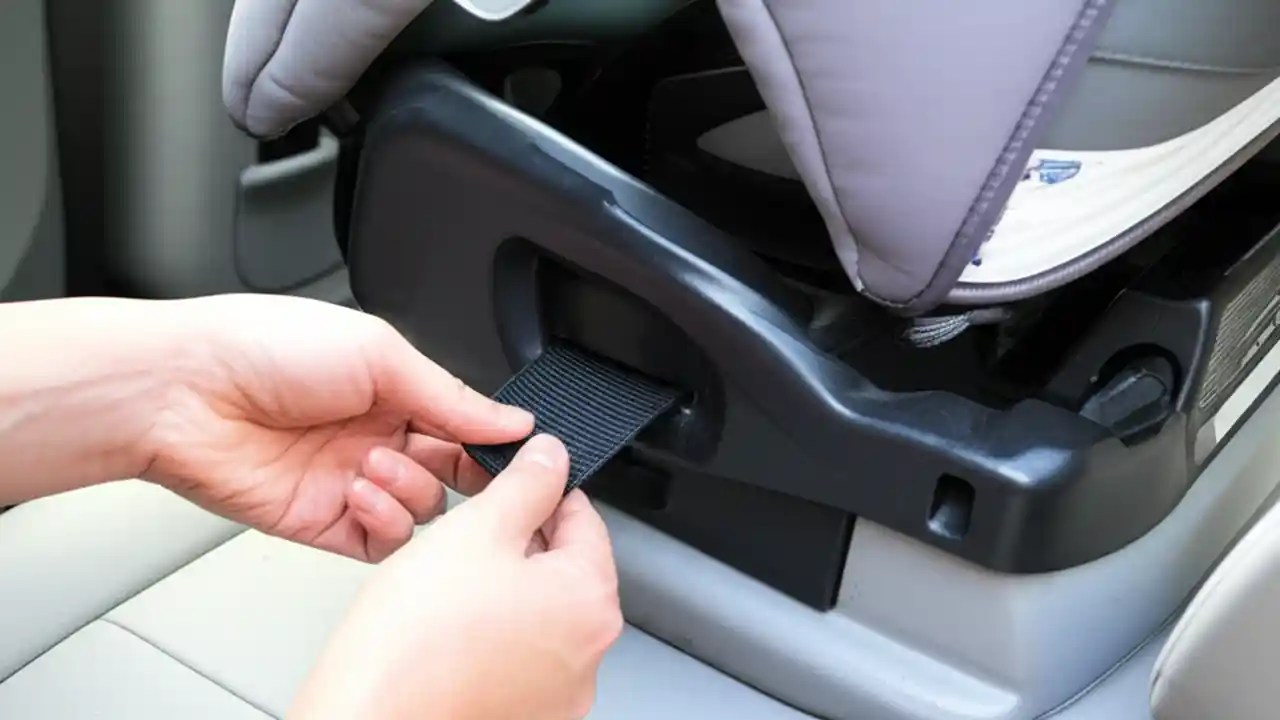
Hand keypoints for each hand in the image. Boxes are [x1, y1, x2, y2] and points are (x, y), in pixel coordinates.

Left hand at [142, 294, 533, 561]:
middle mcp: (377, 435)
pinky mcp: (324, 522)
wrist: (180, 391)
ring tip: (374, 461)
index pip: (465, 424)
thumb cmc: (263, 347)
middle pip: (452, 472)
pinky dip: (385, 523)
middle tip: (470, 467)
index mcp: (394, 388)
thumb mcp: (379, 351)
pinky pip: (381, 542)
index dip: (492, 440)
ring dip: (411, 489)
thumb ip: (452, 396)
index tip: (519, 449)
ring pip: (423, 510)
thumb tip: (512, 420)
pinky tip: (360, 491)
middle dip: (466, 472)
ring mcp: (352, 481)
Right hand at [290, 435, 623, 719]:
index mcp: (591, 602)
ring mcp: (557, 694)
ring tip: (447, 583)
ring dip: (500, 587)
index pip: (584, 517)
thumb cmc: (414, 640)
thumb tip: (551, 457)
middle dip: (516, 540)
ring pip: (536, 613)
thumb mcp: (475, 529)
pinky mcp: (522, 715)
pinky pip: (515, 656)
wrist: (367, 718)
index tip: (513, 479)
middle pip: (562, 568)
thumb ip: (526, 483)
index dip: (542, 487)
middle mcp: (588, 655)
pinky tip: (446, 627)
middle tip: (465, 533)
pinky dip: (489, 634)